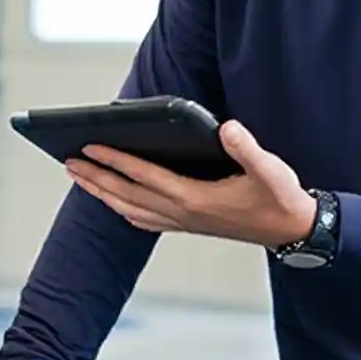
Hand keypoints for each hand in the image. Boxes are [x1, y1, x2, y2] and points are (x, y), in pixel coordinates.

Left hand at [67, 120, 317, 247]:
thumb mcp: (270, 169)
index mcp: (195, 199)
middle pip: (127, 195)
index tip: (91, 146)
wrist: (292, 230)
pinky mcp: (189, 226)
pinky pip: (145, 220)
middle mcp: (183, 213)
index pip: (144, 176)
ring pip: (131, 209)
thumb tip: (227, 129)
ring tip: (81, 178)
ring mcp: (183, 223)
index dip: (116, 160)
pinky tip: (116, 203)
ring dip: (103, 194)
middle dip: (96, 177)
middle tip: (69, 161)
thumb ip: (247, 149)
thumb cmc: (279, 198)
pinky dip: (123, 210)